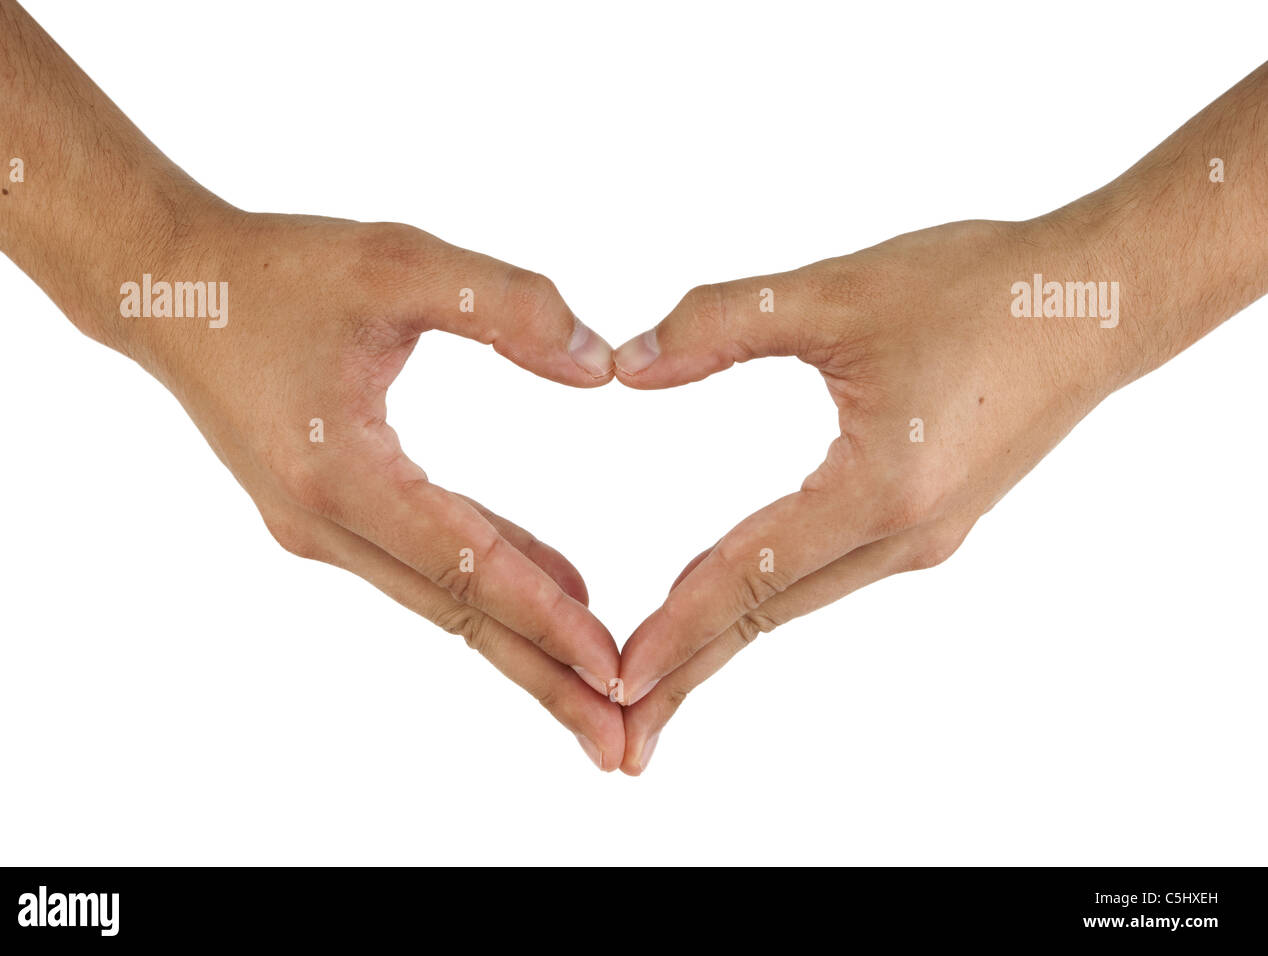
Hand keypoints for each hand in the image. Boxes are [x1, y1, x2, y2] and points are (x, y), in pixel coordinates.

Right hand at [127, 209, 625, 768]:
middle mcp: (327, 525)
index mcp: (340, 478)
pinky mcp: (331, 513)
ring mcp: (323, 528)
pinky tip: (553, 589)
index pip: (466, 567)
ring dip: (521, 642)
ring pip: (443, 599)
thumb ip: (504, 305)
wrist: (170, 290)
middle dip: (542, 679)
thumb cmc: (277, 269)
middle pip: (458, 615)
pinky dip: (490, 582)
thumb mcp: (396, 262)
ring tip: (595, 690)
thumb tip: (599, 365)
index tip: (612, 670)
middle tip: (616, 742)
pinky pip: (426, 562)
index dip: (544, 618)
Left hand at [610, 216, 1138, 773]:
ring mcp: (925, 535)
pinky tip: (731, 592)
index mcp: (882, 492)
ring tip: (663, 674)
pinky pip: (829, 571)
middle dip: (691, 666)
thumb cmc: (983, 288)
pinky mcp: (932, 518)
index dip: (678, 629)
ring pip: (799, 596)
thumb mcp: (840, 292)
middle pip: (771, 612)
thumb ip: (723, 323)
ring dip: (727, 633)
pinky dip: (769, 591)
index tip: (617, 681)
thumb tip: (629, 362)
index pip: (751, 575)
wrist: (1099, 302)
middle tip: (622, 725)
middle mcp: (906, 535)